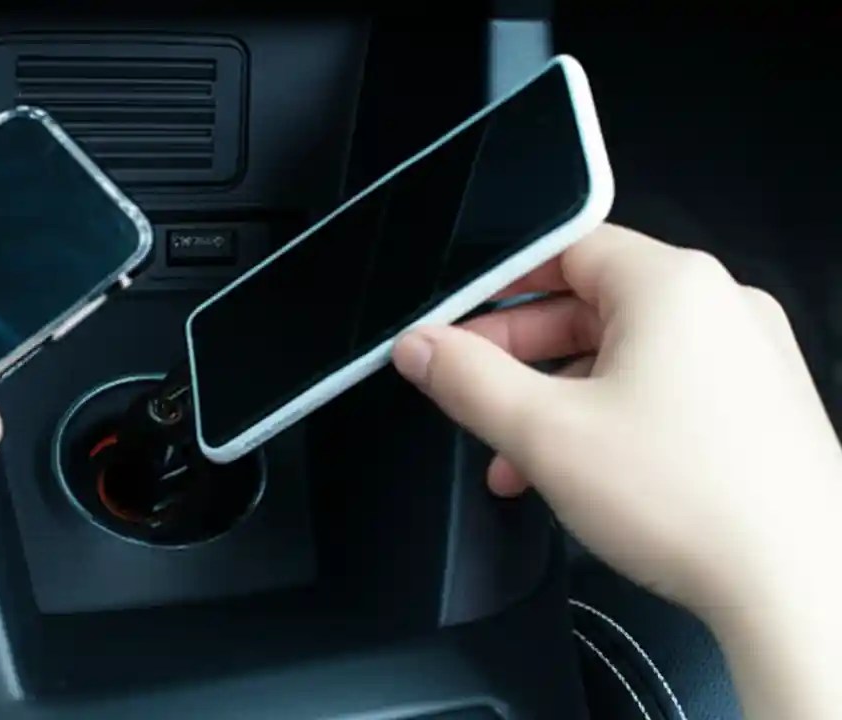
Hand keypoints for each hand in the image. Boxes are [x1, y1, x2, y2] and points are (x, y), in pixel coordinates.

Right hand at [393, 223, 840, 717]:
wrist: (798, 586)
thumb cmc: (688, 500)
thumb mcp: (543, 432)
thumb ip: (468, 378)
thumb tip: (419, 346)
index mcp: (672, 285)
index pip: (564, 248)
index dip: (496, 283)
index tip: (453, 321)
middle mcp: (719, 307)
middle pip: (590, 301)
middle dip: (517, 350)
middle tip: (469, 387)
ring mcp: (745, 358)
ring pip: (622, 354)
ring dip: (555, 395)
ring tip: (511, 454)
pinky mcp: (755, 408)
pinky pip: (661, 389)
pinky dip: (606, 417)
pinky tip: (570, 472)